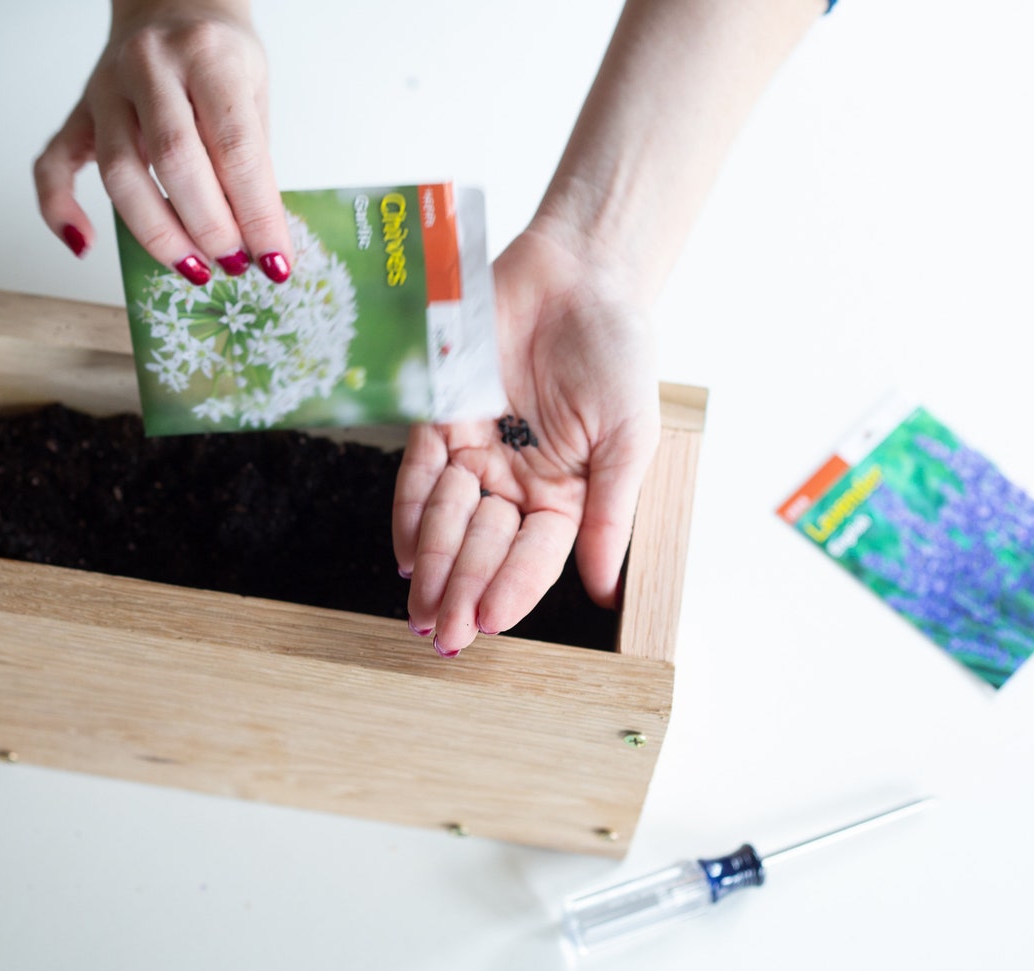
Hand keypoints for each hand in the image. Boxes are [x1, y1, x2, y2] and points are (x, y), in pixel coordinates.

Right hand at [33, 0, 292, 284]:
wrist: (169, 2)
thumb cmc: (216, 54)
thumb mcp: (252, 89)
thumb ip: (250, 158)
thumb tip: (258, 240)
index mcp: (206, 54)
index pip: (236, 147)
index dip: (257, 213)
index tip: (274, 260)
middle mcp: (149, 65)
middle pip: (175, 160)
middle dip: (208, 226)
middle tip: (232, 264)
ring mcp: (105, 88)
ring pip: (120, 172)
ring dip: (158, 232)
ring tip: (193, 268)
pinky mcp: (77, 112)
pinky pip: (52, 165)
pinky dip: (60, 210)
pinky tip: (85, 244)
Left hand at [392, 222, 662, 656]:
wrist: (579, 274)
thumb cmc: (616, 352)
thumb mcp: (628, 440)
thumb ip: (608, 515)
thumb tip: (603, 593)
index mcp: (565, 495)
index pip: (534, 557)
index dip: (511, 590)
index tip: (488, 623)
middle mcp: (514, 480)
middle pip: (483, 547)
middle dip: (462, 590)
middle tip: (443, 635)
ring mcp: (475, 449)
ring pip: (447, 518)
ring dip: (434, 563)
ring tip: (420, 606)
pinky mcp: (441, 414)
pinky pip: (418, 471)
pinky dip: (409, 512)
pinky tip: (404, 554)